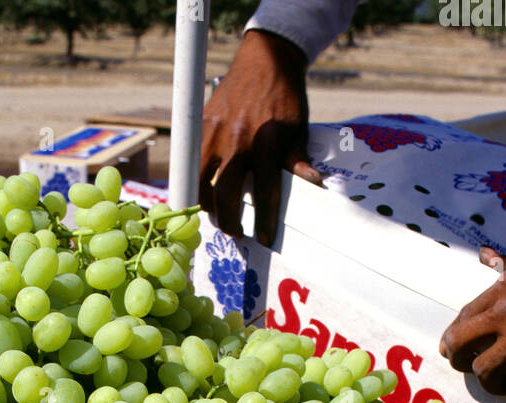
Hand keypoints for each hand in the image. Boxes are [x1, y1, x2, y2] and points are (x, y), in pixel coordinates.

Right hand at [200, 29, 323, 245]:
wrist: (266, 60)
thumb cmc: (285, 98)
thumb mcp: (298, 128)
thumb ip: (299, 159)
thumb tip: (313, 185)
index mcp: (268, 141)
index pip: (265, 190)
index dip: (264, 219)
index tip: (264, 239)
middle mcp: (240, 139)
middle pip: (227, 193)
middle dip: (230, 220)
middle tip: (237, 232)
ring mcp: (216, 132)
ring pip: (202, 182)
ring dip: (209, 206)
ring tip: (219, 216)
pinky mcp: (202, 125)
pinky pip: (192, 163)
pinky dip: (196, 183)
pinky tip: (203, 194)